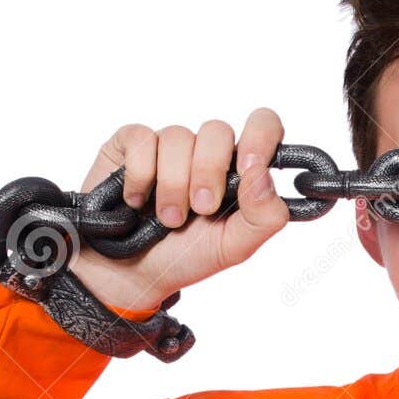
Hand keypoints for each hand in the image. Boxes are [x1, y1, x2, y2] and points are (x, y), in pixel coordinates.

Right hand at [67, 110, 291, 313]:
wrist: (134, 272)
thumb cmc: (187, 255)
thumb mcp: (234, 247)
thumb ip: (264, 216)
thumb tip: (264, 176)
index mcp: (239, 170)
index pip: (263, 125)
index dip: (260, 138)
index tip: (248, 168)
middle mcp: (206, 151)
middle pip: (218, 131)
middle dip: (208, 174)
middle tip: (200, 209)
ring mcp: (169, 145)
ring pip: (179, 137)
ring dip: (172, 185)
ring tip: (168, 218)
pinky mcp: (133, 143)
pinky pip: (142, 140)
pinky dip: (141, 176)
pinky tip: (136, 200)